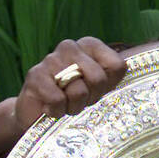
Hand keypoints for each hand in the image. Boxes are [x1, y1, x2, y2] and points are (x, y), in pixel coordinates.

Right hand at [13, 36, 127, 131]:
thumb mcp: (99, 85)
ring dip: (73, 107)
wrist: (37, 112)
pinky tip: (50, 108)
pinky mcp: (35, 75)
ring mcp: (51, 59)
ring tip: (65, 104)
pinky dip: (57, 111)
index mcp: (90, 45)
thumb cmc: (74, 95)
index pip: (117, 66)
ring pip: (78, 91)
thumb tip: (123, 65)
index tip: (97, 89)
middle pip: (98, 79)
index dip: (108, 85)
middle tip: (80, 100)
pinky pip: (58, 100)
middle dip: (91, 97)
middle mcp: (70, 46)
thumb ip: (114, 73)